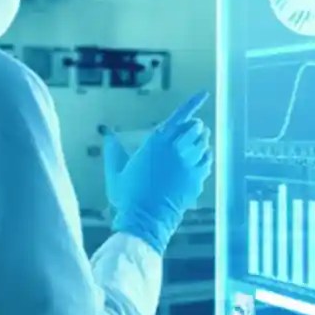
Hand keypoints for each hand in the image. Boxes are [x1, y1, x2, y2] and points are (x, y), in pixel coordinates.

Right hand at [102, 91, 212, 253]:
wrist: (144, 220)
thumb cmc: (127, 196)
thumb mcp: (116, 170)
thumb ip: (113, 149)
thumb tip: (106, 133)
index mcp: (156, 142)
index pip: (180, 116)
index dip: (193, 103)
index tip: (204, 94)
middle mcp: (175, 149)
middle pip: (195, 127)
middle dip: (194, 126)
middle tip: (192, 128)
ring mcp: (188, 164)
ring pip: (204, 143)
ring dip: (201, 140)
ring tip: (197, 141)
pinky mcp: (196, 179)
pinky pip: (207, 161)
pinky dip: (205, 156)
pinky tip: (201, 158)